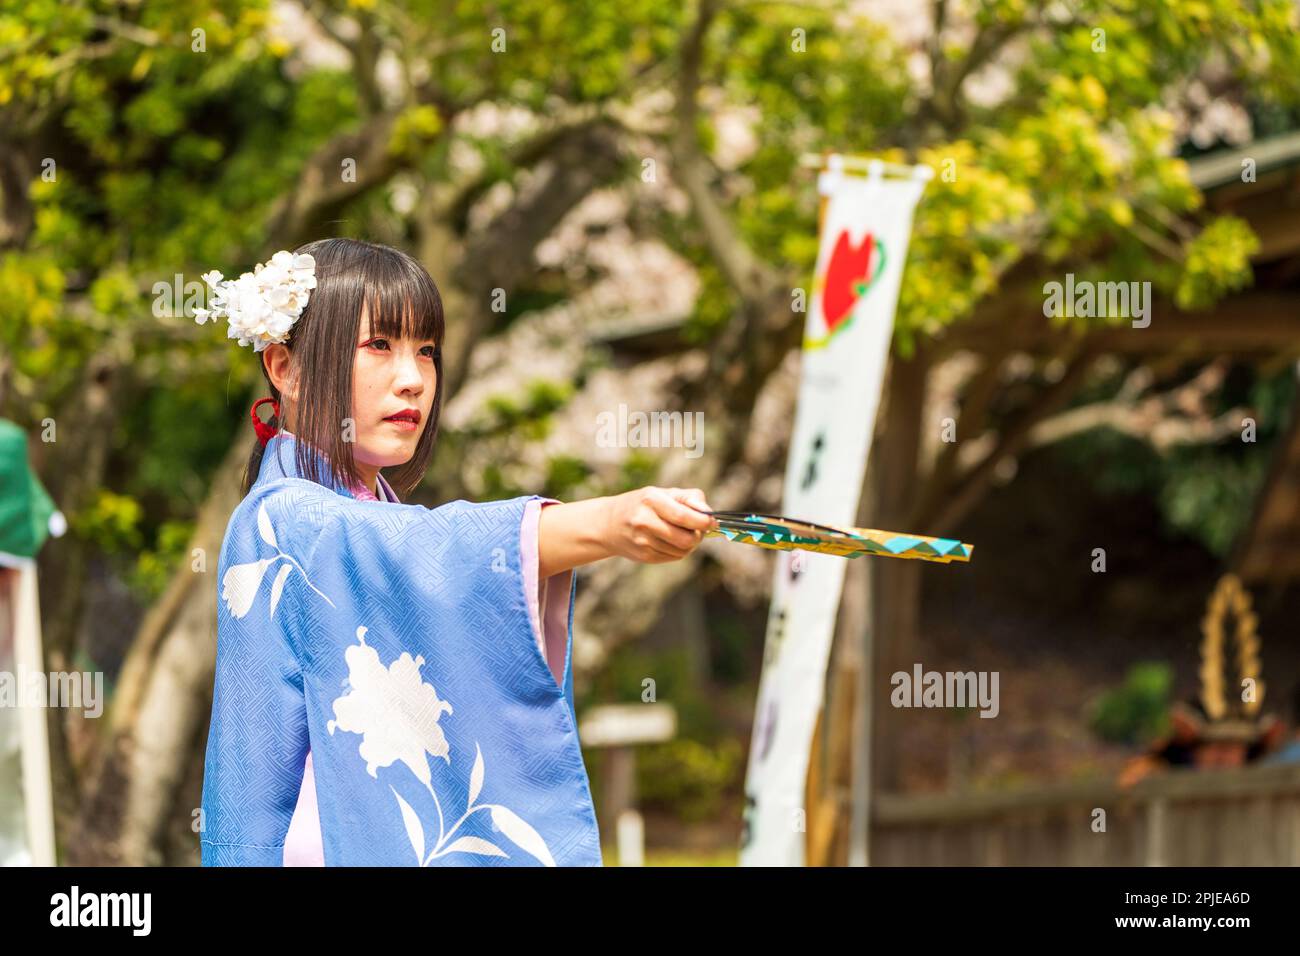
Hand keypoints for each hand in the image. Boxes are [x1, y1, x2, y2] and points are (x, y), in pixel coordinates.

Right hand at [603, 486, 717, 563]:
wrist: (609, 524)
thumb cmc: (643, 505)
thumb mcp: (662, 493)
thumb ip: (688, 498)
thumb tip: (709, 514)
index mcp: (650, 500)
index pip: (682, 516)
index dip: (702, 522)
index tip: (713, 522)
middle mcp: (644, 521)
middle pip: (685, 538)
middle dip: (699, 536)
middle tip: (699, 530)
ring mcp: (642, 541)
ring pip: (682, 550)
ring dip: (691, 544)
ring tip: (684, 533)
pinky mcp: (644, 556)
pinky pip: (674, 557)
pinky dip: (680, 550)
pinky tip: (672, 541)